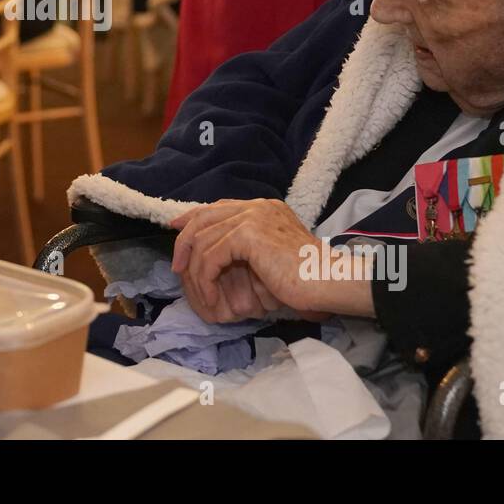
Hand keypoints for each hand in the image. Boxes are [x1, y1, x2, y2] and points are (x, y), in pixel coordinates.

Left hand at [171, 199, 330, 319]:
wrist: (328, 281)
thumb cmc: (306, 278)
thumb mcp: (271, 257)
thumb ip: (247, 248)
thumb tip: (213, 255)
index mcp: (263, 208)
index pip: (217, 206)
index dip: (192, 217)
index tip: (175, 230)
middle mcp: (256, 206)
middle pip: (203, 217)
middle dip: (184, 242)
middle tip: (177, 267)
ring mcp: (253, 217)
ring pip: (203, 240)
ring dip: (195, 271)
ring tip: (200, 293)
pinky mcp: (248, 234)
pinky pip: (211, 256)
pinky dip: (205, 279)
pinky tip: (210, 297)